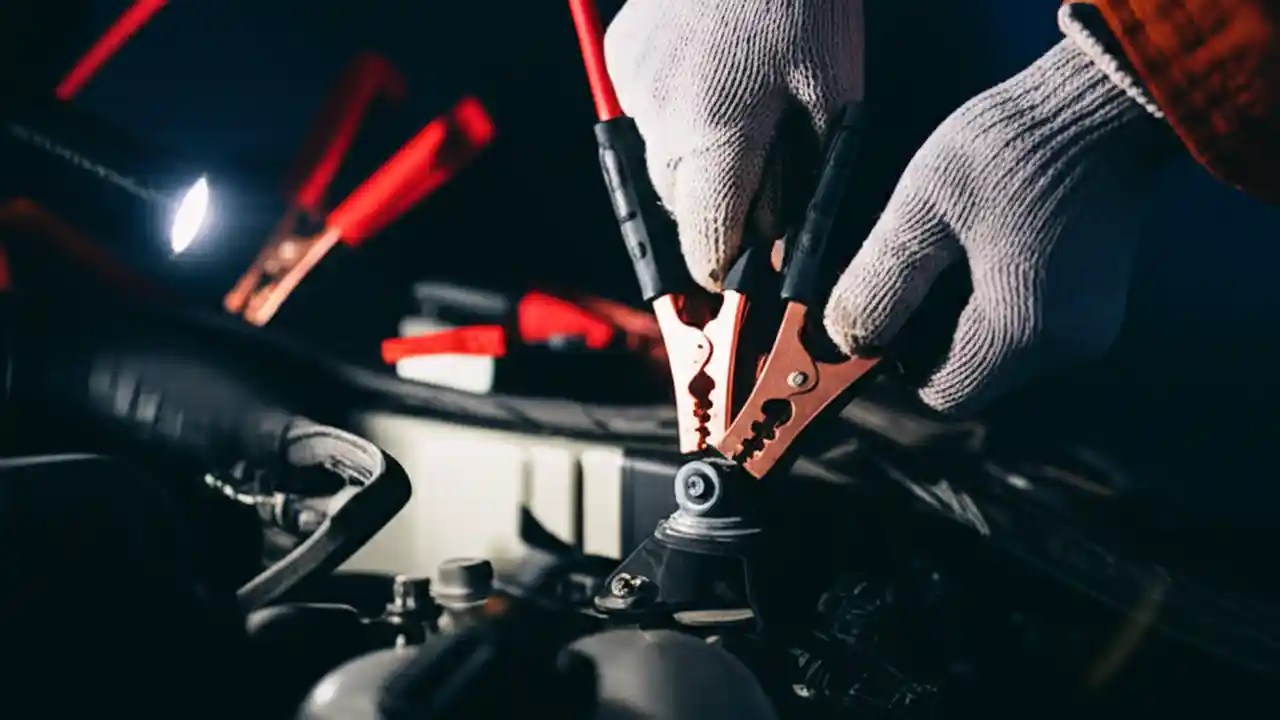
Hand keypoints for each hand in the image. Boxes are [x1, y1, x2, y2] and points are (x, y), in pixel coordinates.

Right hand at [605, 0, 864, 289]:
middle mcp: (663, 118)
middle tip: (761, 169)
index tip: (743, 272)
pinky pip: (645, 117)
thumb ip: (802, 187)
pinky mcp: (622, 59)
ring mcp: (635, 86)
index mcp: (720, 133)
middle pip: (682, 208)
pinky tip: (711, 81)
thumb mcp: (832, 103)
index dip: (727, 265)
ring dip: (694, 162)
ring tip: (738, 110)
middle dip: (718, 207)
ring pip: (661, 164)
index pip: (707, 243)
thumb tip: (779, 251)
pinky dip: (674, 117)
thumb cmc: (808, 7)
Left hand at [824, 39, 1171, 414]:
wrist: (1104, 100)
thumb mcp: (924, 208)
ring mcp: (1088, 328)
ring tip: (949, 247)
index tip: (881, 305)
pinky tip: (983, 246)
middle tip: (912, 266)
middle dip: (927, 337)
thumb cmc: (1012, 147)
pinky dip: (993, 302)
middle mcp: (1063, 347)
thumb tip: (843, 337)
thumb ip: (880, 280)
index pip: (940, 393)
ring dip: (958, 317)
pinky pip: (1025, 328)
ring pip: (995, 354)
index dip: (898, 361)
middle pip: (969, 376)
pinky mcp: (1095, 305)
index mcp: (1019, 332)